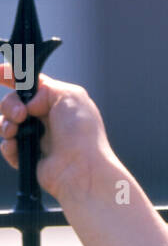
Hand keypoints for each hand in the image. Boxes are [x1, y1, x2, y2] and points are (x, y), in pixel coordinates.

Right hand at [0, 63, 110, 201]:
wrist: (80, 169)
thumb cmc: (82, 134)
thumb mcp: (70, 95)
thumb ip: (45, 86)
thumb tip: (28, 100)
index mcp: (57, 102)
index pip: (30, 85)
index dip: (11, 76)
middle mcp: (46, 119)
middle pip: (12, 103)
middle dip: (10, 106)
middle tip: (20, 115)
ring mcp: (36, 138)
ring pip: (6, 124)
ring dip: (6, 125)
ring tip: (15, 132)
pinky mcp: (28, 156)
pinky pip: (7, 146)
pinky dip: (8, 145)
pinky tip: (15, 147)